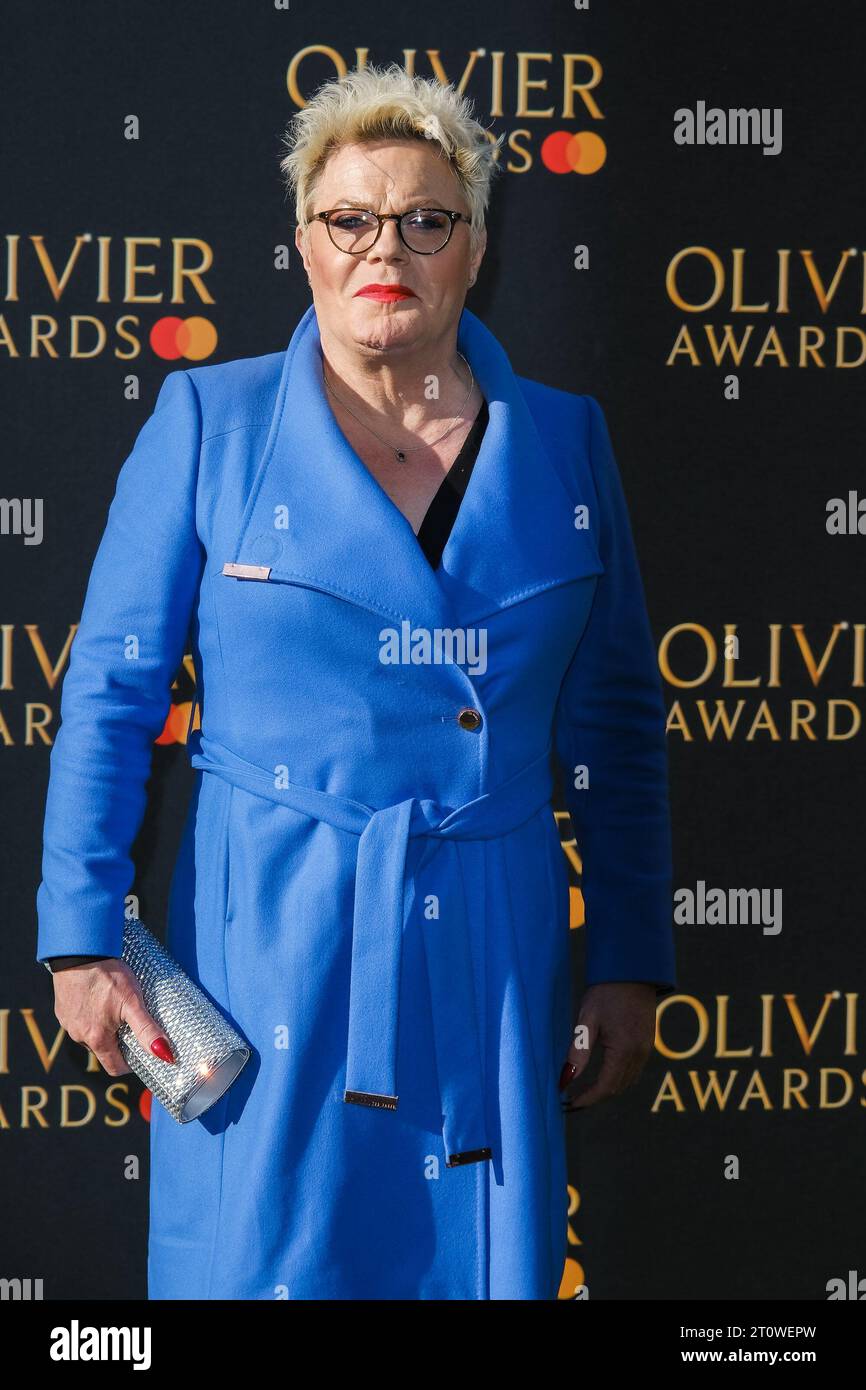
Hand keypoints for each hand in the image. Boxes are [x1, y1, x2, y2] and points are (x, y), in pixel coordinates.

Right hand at [52, 958, 175, 1075]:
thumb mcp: (132, 1002)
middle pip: (104, 1050)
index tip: (141, 1052)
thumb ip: (147, 1030)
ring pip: (91, 1034)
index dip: (130, 1064)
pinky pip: (80, 1020)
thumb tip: (164, 1055)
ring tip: (116, 1006)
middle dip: (119, 1041)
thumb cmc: (107, 976)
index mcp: (96, 1039)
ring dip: (104, 1027)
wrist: (79, 953)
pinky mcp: (62, 1009)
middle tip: (132, 1022)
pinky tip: (100, 997)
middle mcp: (79, 1036)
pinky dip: (91, 1014)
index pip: (114, 1067)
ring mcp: (68, 1023)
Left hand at [559, 981, 657, 1108]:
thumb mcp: (587, 1020)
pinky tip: (602, 1073)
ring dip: (607, 1089)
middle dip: (595, 1097)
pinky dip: (618, 1077)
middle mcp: (639, 1053)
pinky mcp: (648, 1042)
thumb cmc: (606, 991)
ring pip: (627, 1081)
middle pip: (617, 1088)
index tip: (569, 1104)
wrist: (632, 970)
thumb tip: (566, 1079)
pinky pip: (634, 1070)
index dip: (587, 1099)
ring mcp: (646, 1048)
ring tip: (583, 1089)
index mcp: (624, 1049)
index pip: (605, 1087)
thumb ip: (579, 1052)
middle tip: (572, 1099)